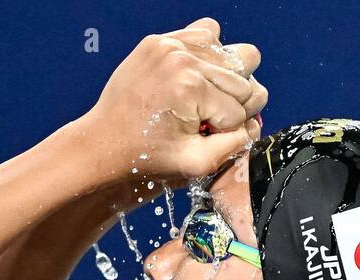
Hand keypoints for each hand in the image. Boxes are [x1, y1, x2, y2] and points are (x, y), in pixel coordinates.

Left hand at [80, 19, 265, 188]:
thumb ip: (235, 146)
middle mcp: (183, 58)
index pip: (243, 108)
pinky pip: (208, 35)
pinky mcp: (161, 40)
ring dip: (224, 81)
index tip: (206, 136)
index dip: (229, 129)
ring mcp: (170, 44)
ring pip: (233, 55)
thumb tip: (253, 125)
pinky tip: (194, 79)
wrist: (106, 142)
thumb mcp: (196, 164)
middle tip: (208, 120)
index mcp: (191, 87)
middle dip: (232, 104)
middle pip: (244, 79)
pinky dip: (209, 57)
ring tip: (202, 100)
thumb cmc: (147, 156)